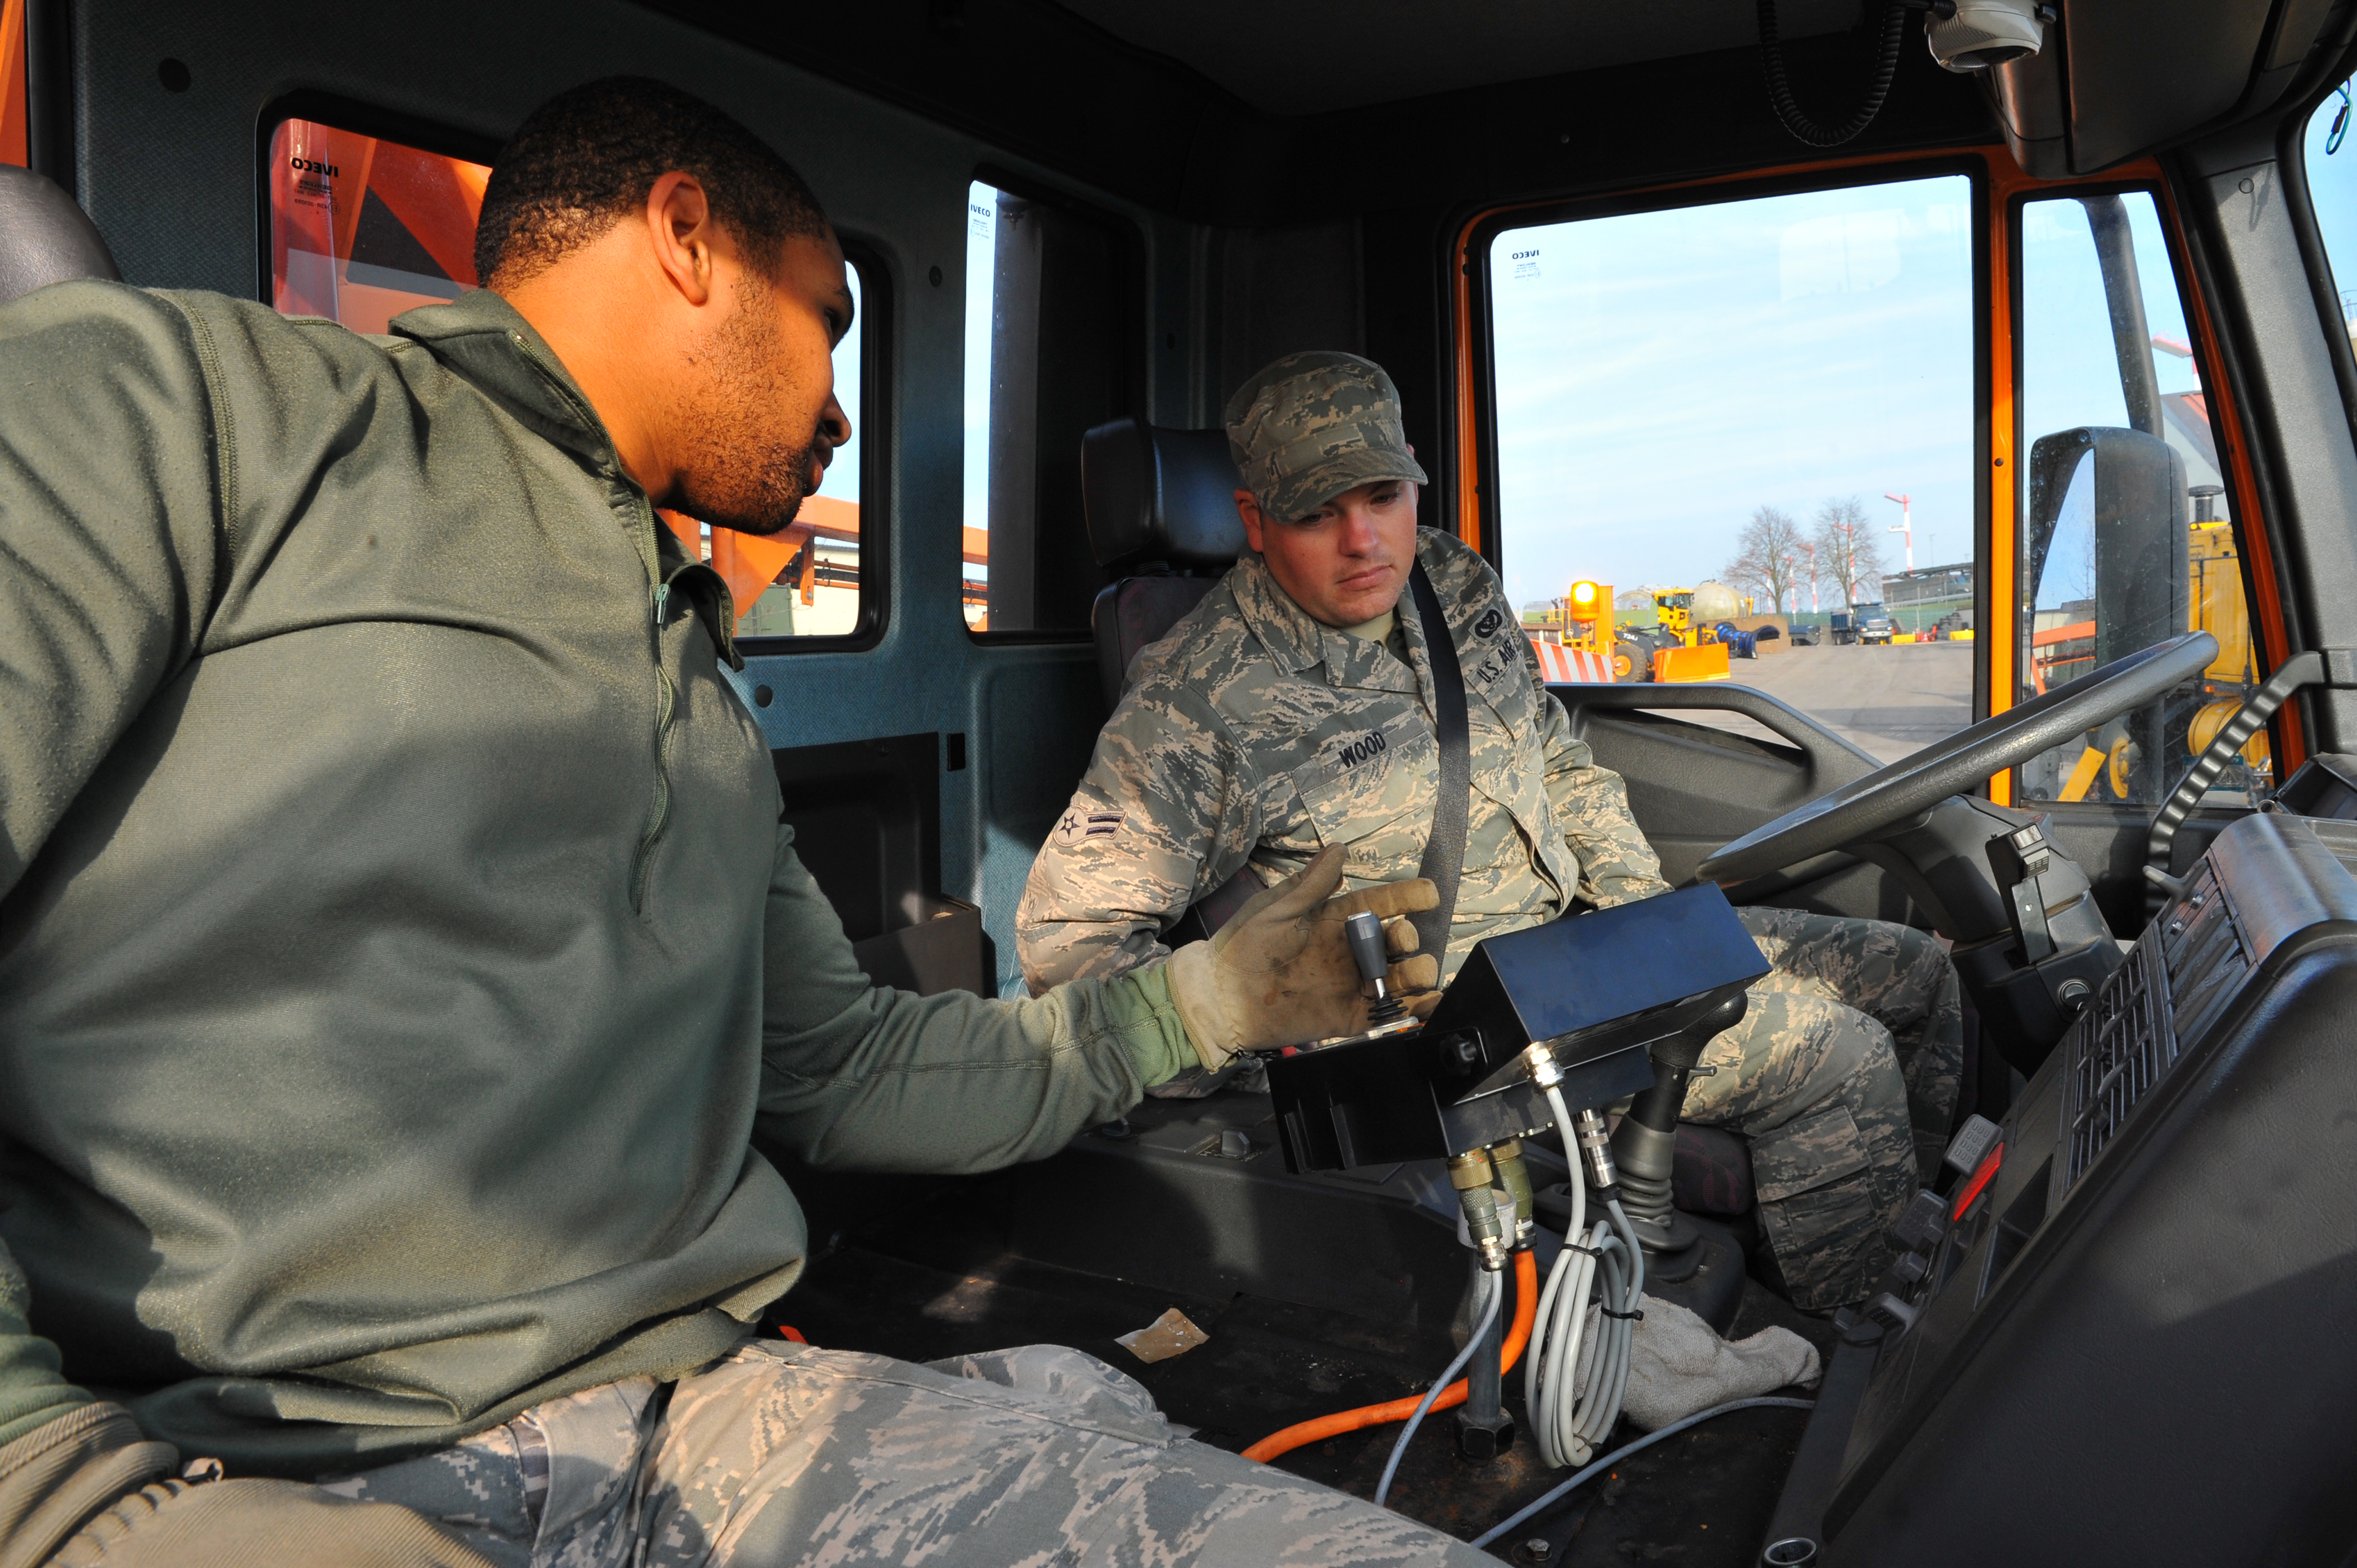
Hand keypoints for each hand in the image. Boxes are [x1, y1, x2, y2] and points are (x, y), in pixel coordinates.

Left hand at [1165, 846, 1440, 1068]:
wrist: (1220, 997)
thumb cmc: (1242, 947)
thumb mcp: (1277, 908)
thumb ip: (1311, 884)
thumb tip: (1339, 848)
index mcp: (1334, 921)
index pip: (1379, 904)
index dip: (1406, 897)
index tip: (1429, 893)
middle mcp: (1348, 952)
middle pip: (1394, 942)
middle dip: (1409, 938)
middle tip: (1404, 939)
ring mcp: (1350, 985)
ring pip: (1399, 977)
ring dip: (1416, 972)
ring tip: (1417, 971)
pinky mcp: (1349, 1018)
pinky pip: (1388, 1015)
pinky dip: (1415, 1012)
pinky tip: (1429, 1006)